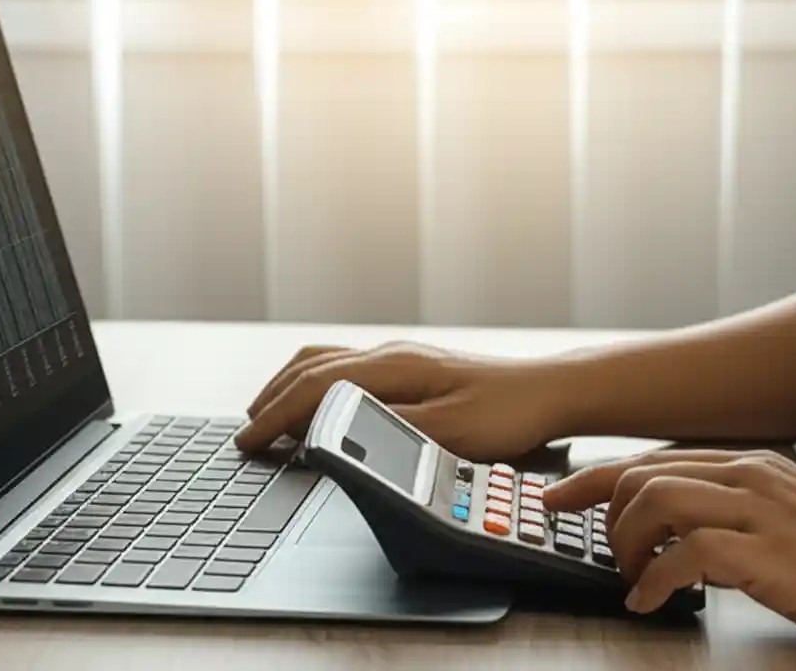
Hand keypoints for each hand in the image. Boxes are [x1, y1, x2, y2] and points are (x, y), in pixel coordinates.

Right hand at [234, 342, 568, 460]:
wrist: (549, 391)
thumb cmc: (507, 412)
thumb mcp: (448, 431)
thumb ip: (389, 426)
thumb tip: (334, 426)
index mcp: (392, 367)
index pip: (314, 387)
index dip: (275, 415)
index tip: (248, 441)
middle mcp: (389, 355)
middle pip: (308, 368)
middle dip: (271, 400)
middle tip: (246, 435)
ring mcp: (398, 358)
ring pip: (324, 363)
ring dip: (289, 389)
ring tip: (268, 419)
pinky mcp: (409, 368)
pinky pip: (343, 369)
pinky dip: (313, 387)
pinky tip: (316, 407)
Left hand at [542, 449, 795, 659]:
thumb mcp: (793, 514)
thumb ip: (739, 511)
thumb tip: (685, 535)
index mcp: (752, 465)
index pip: (653, 458)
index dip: (595, 477)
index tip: (557, 496)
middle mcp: (749, 477)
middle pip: (640, 475)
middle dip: (603, 514)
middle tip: (603, 553)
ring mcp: (758, 512)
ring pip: (653, 502)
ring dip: (625, 544)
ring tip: (632, 577)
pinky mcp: (768, 555)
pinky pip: (683, 556)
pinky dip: (652, 580)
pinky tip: (650, 601)